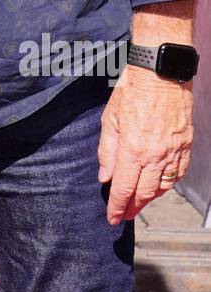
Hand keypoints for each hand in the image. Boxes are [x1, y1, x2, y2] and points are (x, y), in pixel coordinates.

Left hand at [98, 66, 192, 224]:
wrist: (161, 73)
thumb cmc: (132, 91)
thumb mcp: (109, 119)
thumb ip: (107, 151)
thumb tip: (105, 176)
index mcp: (133, 150)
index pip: (123, 188)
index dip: (117, 207)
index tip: (112, 218)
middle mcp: (155, 155)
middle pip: (144, 192)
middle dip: (132, 207)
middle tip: (124, 215)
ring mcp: (173, 151)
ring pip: (163, 187)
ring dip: (150, 199)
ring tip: (140, 203)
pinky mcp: (186, 145)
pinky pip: (178, 173)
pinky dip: (168, 184)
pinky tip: (160, 186)